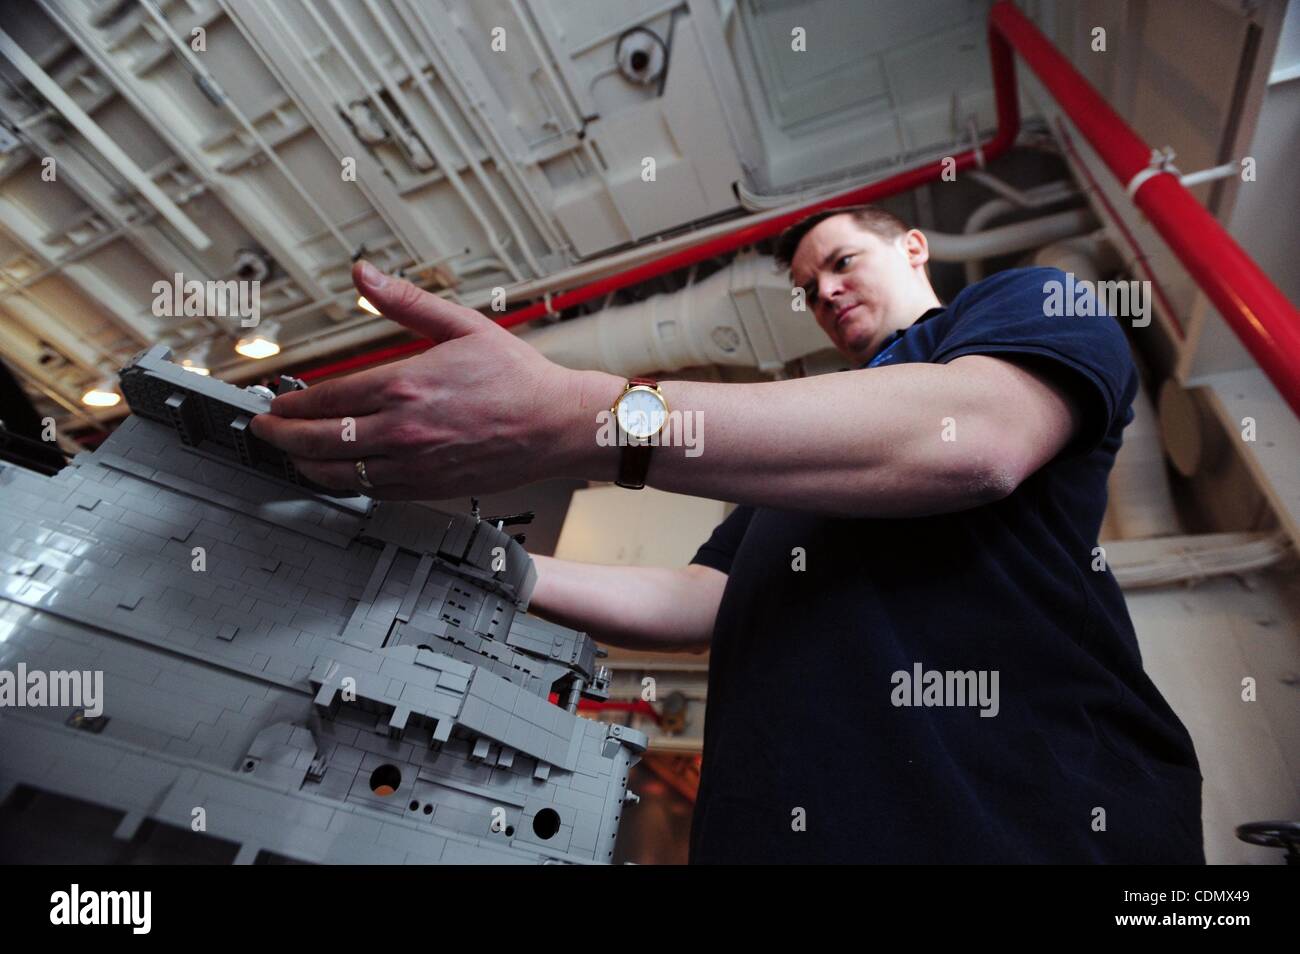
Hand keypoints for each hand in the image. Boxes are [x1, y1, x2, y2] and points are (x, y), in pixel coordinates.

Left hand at [248, 260, 577, 499]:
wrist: (557, 425)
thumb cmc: (519, 379)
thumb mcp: (462, 325)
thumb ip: (405, 301)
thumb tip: (365, 275)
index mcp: (405, 385)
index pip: (326, 399)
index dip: (290, 403)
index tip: (274, 402)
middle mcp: (402, 430)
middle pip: (319, 440)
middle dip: (281, 436)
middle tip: (265, 430)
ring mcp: (413, 465)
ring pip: (338, 474)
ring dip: (304, 465)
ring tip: (289, 455)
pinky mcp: (427, 489)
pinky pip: (371, 492)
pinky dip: (343, 484)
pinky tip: (336, 474)